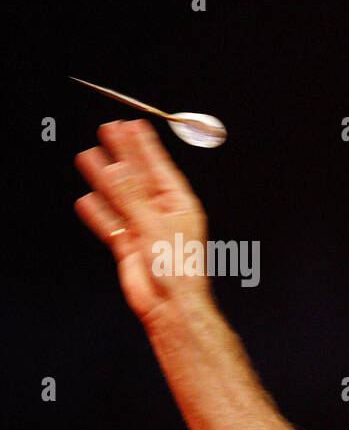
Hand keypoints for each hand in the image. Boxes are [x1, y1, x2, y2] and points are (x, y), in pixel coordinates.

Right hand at [74, 119, 211, 325]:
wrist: (170, 305)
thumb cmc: (179, 270)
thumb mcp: (154, 224)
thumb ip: (132, 197)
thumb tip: (117, 170)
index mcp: (180, 205)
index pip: (159, 167)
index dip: (145, 146)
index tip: (133, 125)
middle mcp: (163, 214)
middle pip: (137, 178)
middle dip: (122, 155)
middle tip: (108, 131)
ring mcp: (146, 229)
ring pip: (120, 198)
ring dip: (104, 179)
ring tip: (89, 157)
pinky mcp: (130, 246)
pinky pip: (111, 223)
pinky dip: (99, 213)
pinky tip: (88, 200)